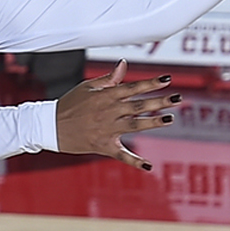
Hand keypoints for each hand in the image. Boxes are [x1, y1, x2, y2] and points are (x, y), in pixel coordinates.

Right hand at [54, 60, 178, 170]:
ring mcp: (107, 130)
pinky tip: (148, 166)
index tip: (168, 79)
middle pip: (138, 106)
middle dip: (159, 101)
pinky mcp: (103, 146)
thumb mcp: (88, 87)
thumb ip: (109, 79)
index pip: (132, 88)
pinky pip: (121, 155)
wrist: (50, 126)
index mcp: (105, 96)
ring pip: (134, 126)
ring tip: (170, 118)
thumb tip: (124, 64)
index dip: (151, 83)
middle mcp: (108, 112)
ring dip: (153, 122)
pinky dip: (134, 162)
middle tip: (179, 99)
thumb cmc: (70, 104)